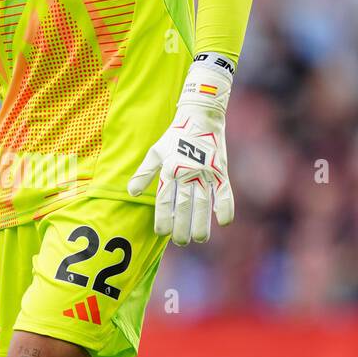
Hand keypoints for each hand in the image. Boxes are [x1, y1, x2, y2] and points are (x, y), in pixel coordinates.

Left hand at [127, 53, 234, 244]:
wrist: (201, 114)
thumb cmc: (175, 135)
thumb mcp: (156, 152)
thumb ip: (144, 173)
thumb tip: (132, 193)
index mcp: (170, 168)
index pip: (164, 199)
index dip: (163, 218)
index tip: (162, 232)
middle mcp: (187, 172)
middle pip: (184, 205)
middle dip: (182, 227)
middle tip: (181, 242)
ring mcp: (205, 172)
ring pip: (204, 203)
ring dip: (202, 224)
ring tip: (199, 239)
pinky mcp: (221, 170)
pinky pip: (225, 192)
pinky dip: (225, 207)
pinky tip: (224, 222)